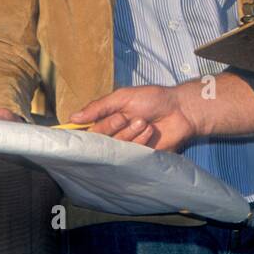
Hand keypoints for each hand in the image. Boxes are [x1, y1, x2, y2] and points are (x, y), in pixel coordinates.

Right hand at [69, 85, 199, 151]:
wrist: (179, 110)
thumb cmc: (153, 99)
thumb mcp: (123, 97)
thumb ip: (99, 107)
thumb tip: (73, 117)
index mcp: (106, 119)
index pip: (87, 129)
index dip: (88, 129)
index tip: (92, 124)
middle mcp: (113, 134)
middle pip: (99, 139)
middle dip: (112, 126)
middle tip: (126, 117)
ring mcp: (126, 147)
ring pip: (115, 147)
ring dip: (129, 132)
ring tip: (144, 121)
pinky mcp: (138, 157)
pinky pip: (130, 155)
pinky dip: (140, 141)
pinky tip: (150, 131)